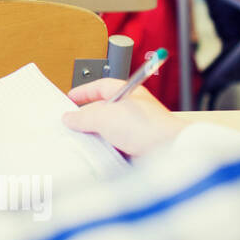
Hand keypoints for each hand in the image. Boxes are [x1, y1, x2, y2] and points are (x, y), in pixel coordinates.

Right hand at [62, 79, 183, 156]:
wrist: (169, 152)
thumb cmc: (147, 127)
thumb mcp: (103, 117)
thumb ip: (83, 117)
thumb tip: (70, 118)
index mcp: (129, 93)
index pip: (102, 87)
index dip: (85, 91)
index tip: (71, 97)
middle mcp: (135, 109)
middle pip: (105, 109)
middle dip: (88, 117)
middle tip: (73, 123)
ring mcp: (137, 128)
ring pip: (110, 129)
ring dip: (97, 135)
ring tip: (85, 139)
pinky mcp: (138, 147)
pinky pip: (117, 145)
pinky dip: (107, 148)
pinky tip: (100, 152)